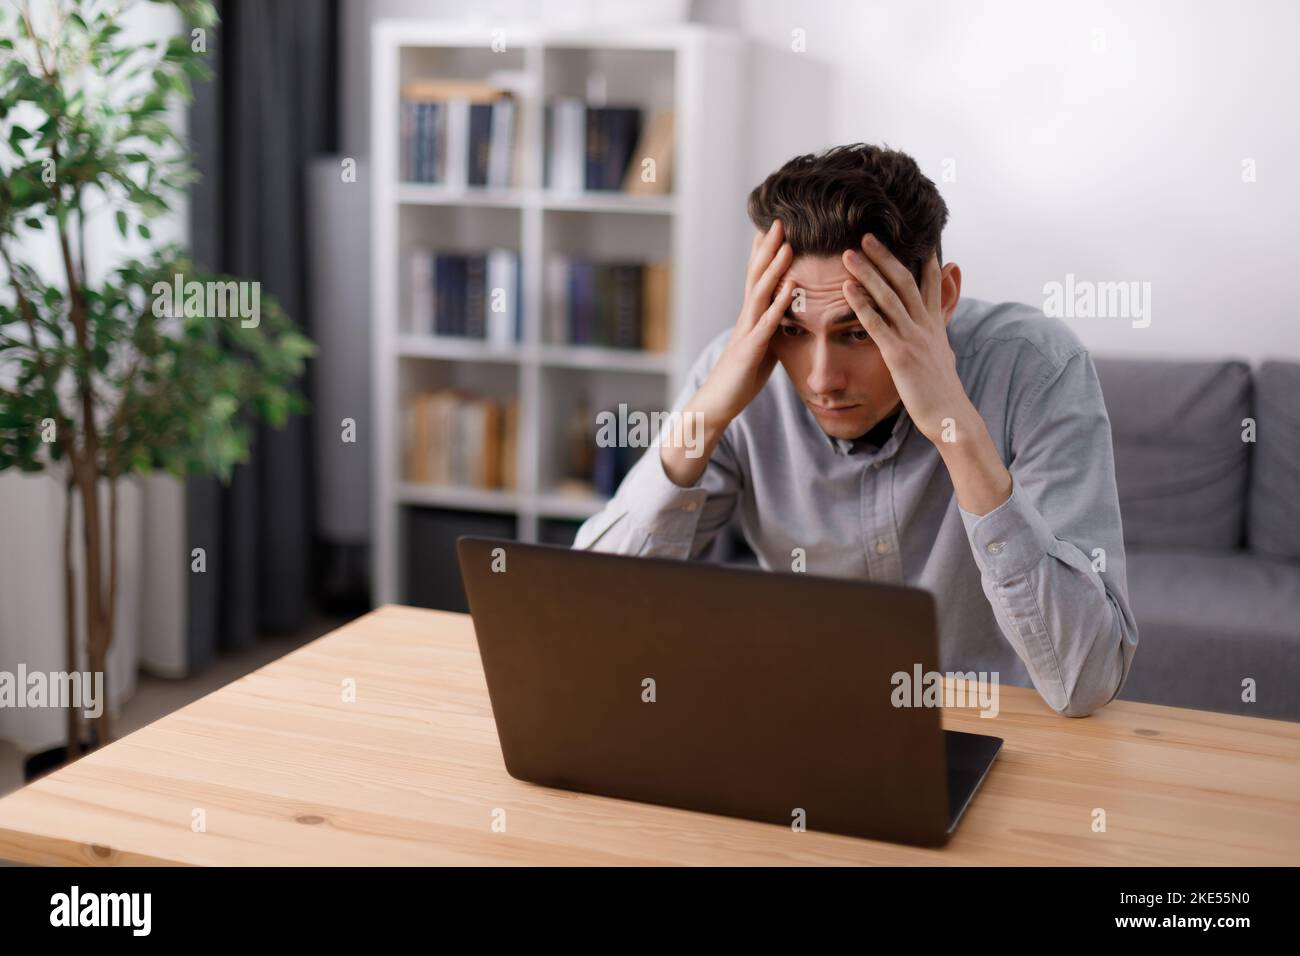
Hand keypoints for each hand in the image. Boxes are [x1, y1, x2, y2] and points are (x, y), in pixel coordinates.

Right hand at [694, 218, 795, 424]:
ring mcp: (747, 332)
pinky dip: (780, 304)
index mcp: (750, 318)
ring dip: (774, 268)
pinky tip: (791, 288)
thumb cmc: (739, 379)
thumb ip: (772, 330)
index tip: (774, 228)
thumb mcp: (762, 349)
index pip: (757, 278)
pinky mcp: (751, 350)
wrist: (716, 404)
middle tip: (778, 221)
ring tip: (787, 245)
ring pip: (760, 293)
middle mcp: (746, 319)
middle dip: (767, 249)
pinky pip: (768, 323)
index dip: (764, 253)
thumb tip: (789, 318)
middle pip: (756, 276)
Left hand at [840, 236, 968, 444]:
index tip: (908, 235)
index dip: (920, 257)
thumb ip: (939, 325)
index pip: (928, 282)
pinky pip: (878, 325)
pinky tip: (847, 290)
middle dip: (885, 257)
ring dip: (868, 273)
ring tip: (848, 254)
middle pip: (905, 281)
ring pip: (890, 297)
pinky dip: (862, 305)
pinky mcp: (899, 355)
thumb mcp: (944, 351)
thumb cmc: (941, 388)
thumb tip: (944, 314)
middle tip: (866, 236)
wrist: (949, 416)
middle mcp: (925, 325)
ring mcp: (913, 338)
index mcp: (934, 323)